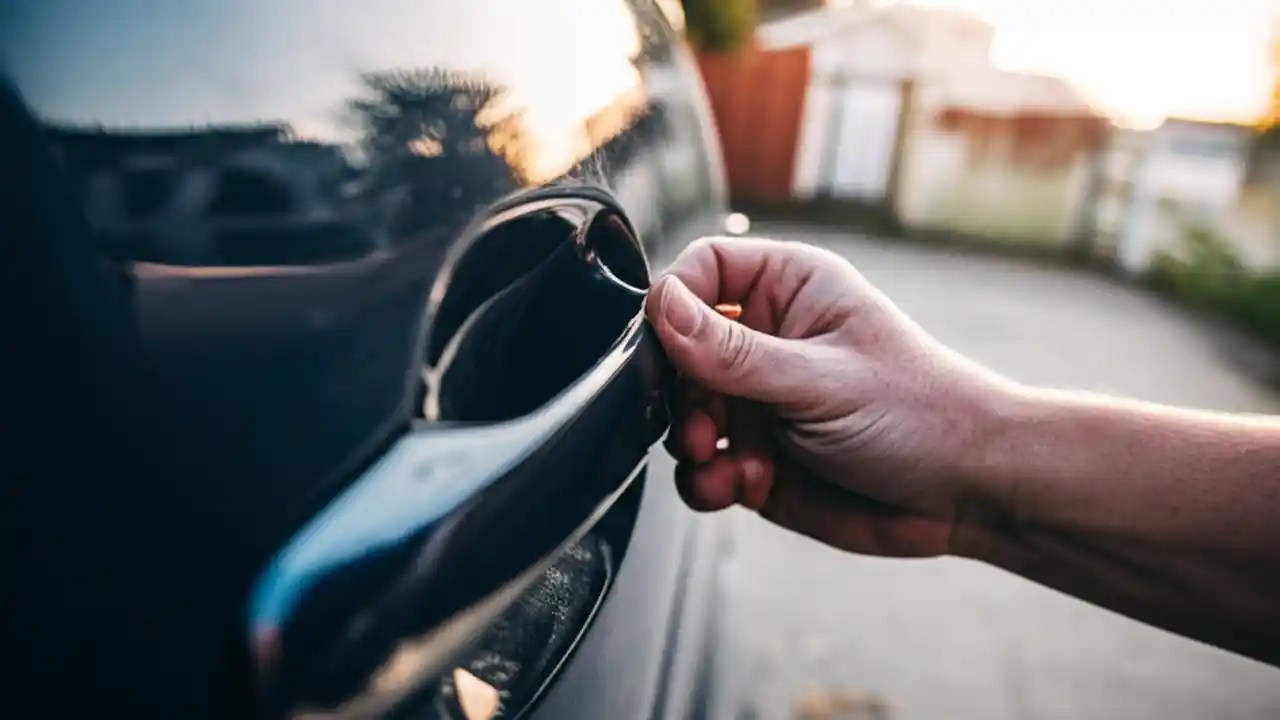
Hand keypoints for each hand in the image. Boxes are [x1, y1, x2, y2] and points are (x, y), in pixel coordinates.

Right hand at [646, 237, 1012, 556]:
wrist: (967, 493)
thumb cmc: (921, 413)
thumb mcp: (820, 379)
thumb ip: (734, 352)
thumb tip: (660, 308)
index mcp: (790, 290)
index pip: (702, 269)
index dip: (674, 301)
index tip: (663, 342)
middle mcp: (767, 340)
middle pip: (679, 348)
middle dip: (681, 393)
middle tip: (701, 427)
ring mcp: (759, 401)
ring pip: (683, 412)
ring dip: (693, 442)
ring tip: (726, 464)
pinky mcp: (756, 457)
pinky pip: (702, 465)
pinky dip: (708, 480)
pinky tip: (741, 487)